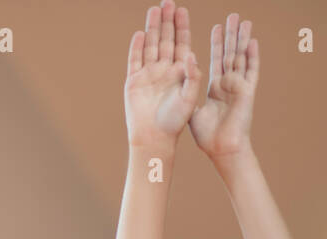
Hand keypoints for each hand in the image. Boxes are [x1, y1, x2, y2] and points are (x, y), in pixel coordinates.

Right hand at [124, 1, 203, 149]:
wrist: (154, 137)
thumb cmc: (174, 122)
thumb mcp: (189, 99)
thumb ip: (192, 77)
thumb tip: (192, 56)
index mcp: (180, 72)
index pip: (181, 43)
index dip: (182, 27)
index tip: (182, 11)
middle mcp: (164, 70)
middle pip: (166, 40)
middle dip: (167, 21)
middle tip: (167, 2)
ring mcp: (148, 74)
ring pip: (151, 46)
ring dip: (153, 28)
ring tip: (154, 10)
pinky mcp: (133, 81)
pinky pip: (135, 60)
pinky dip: (137, 47)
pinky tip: (140, 34)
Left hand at [189, 13, 258, 160]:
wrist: (221, 148)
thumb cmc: (207, 136)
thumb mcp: (193, 110)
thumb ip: (189, 93)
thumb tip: (182, 80)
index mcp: (215, 88)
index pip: (216, 60)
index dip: (216, 44)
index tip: (216, 27)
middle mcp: (228, 84)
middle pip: (229, 54)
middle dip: (230, 35)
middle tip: (233, 15)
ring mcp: (238, 87)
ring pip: (241, 57)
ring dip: (242, 39)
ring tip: (244, 21)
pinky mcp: (247, 92)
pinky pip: (251, 71)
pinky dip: (252, 56)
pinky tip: (252, 41)